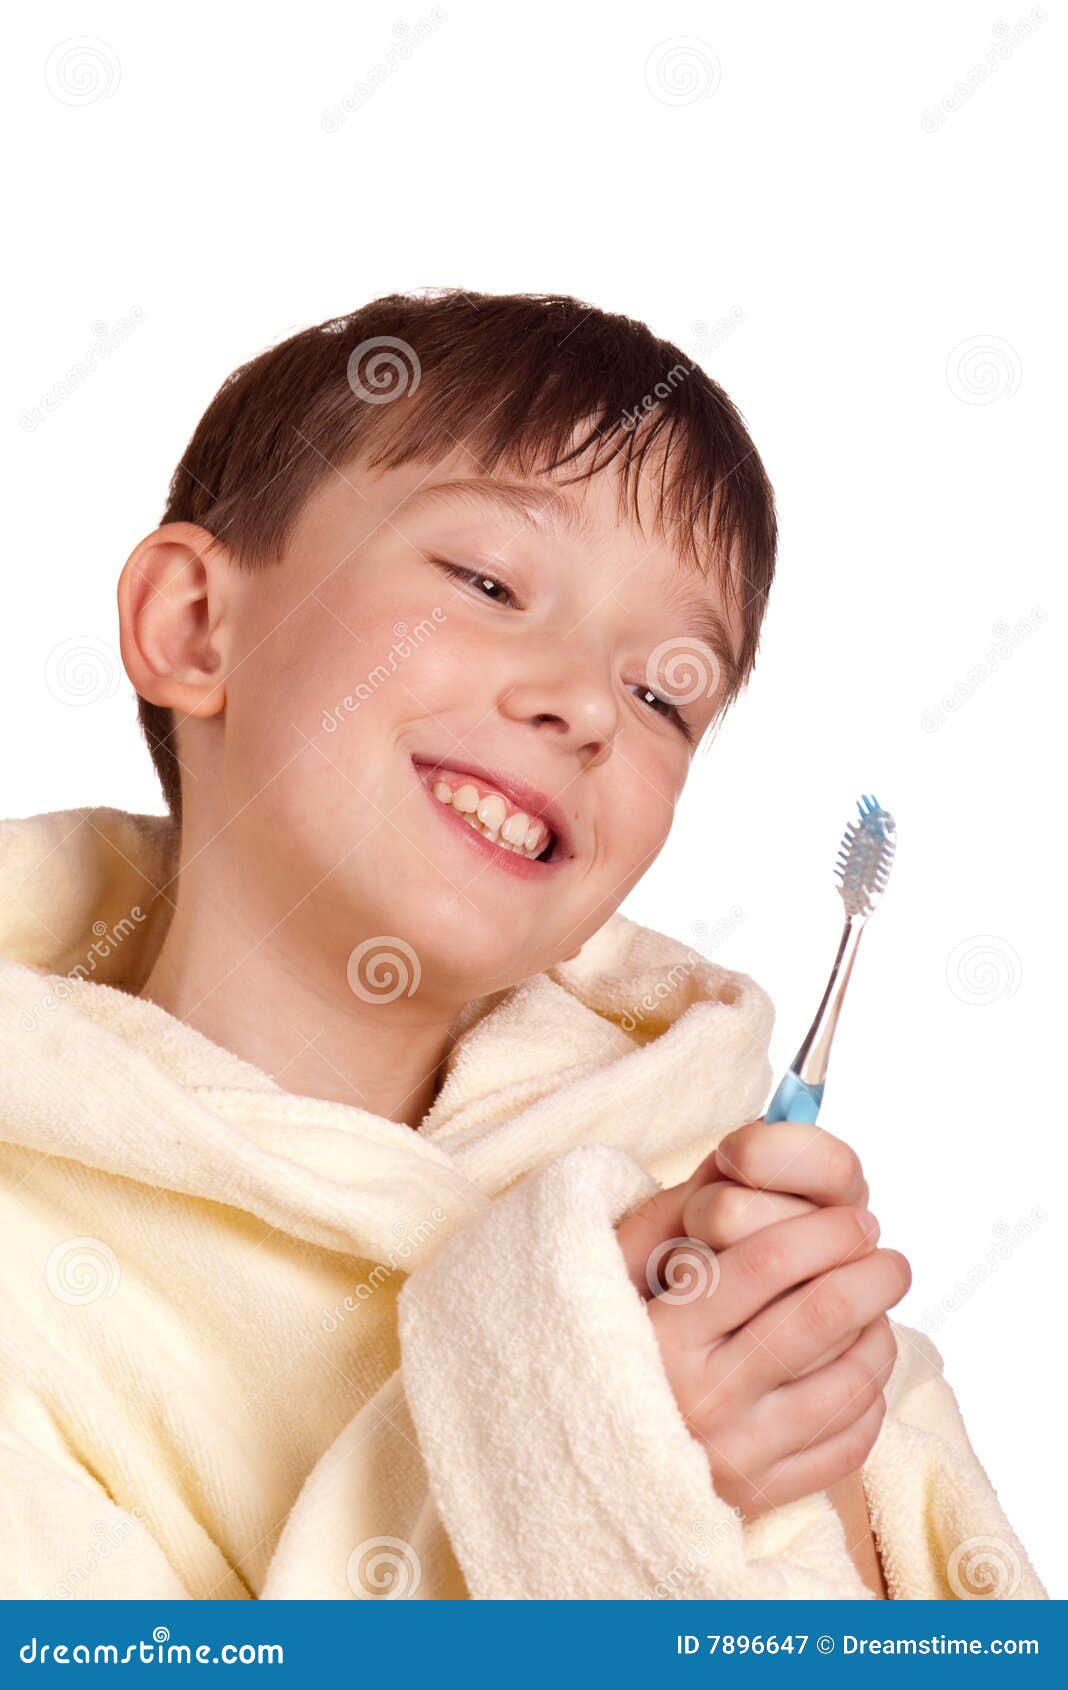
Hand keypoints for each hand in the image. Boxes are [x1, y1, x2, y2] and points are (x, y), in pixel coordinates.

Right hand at [614, 1119, 910, 1521]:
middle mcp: (704, 1398)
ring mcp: (738, 1455)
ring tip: (876, 1311)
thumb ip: (665, 1218)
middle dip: (874, 1273)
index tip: (855, 1216)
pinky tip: (856, 1369)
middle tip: (890, 1256)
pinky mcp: (762, 1497)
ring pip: (849, 1381)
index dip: (825, 1229)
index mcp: (664, 1335)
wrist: (574, 1472)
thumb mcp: (609, 1275)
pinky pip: (848, 1444)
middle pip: (823, 1316)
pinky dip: (868, 1400)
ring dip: (879, 1333)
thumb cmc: (598, 1349)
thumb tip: (737, 1162)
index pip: (768, 1261)